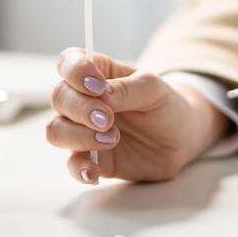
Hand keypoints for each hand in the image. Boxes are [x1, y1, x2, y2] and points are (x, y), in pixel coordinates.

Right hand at [46, 48, 231, 183]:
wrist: (181, 137)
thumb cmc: (164, 104)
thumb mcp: (153, 88)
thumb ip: (127, 89)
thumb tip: (101, 95)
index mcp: (97, 74)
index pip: (69, 63)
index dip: (75, 72)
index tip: (97, 85)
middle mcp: (83, 100)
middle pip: (59, 97)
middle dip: (80, 108)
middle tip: (107, 119)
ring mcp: (83, 130)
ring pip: (56, 131)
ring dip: (78, 136)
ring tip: (112, 138)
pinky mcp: (91, 159)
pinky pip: (73, 165)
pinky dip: (79, 169)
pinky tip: (94, 172)